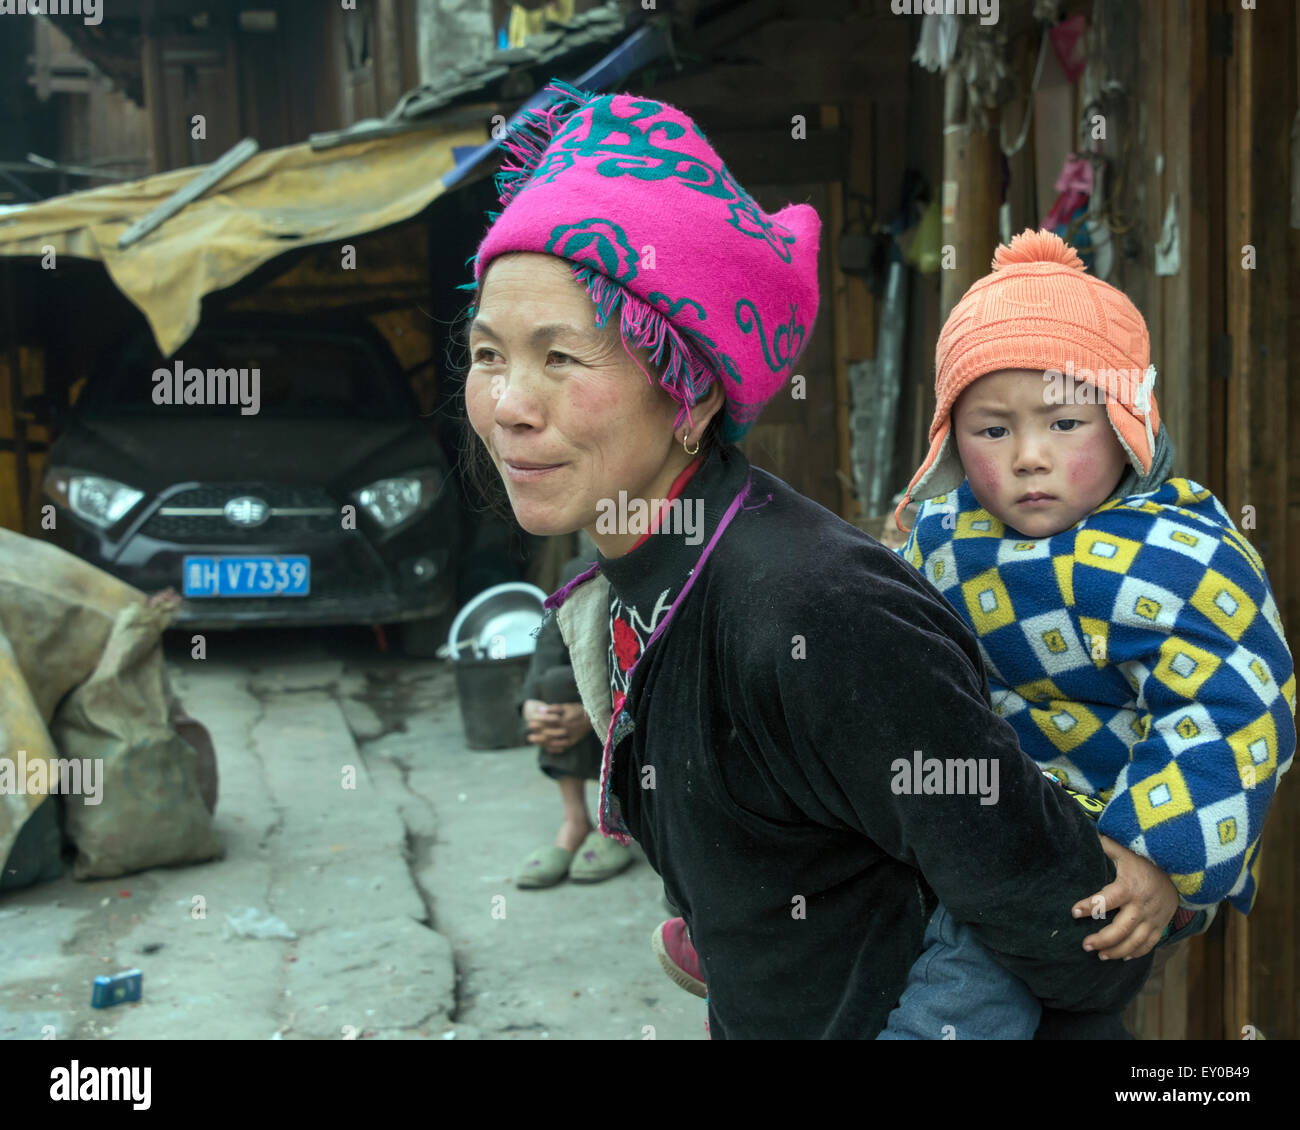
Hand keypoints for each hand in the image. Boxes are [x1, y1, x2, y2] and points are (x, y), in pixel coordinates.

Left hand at [522, 700, 591, 753]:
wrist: (593, 718)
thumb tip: (540, 710)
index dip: (536, 723)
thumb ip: (553, 708)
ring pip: (552, 742)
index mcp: (562, 721)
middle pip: (547, 734)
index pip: (545, 723)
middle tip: (528, 736)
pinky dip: (553, 748)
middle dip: (536, 735)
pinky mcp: (572, 742)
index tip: (529, 723)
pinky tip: (547, 747)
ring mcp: (569, 737)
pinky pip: (561, 747)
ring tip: (534, 740)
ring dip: (541, 742)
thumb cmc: (578, 710)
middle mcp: (565, 730)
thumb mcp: (566, 706)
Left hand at [1072, 835, 1178, 960]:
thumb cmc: (1144, 858)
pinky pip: (1150, 944)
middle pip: (1121, 929)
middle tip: (1085, 945)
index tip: (1074, 912)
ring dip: (1117, 951)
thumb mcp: (1123, 849)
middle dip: (1102, 940)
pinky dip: (1136, 953)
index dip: (1089, 907)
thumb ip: (1103, 845)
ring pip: (1135, 941)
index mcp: (1129, 886)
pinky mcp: (1161, 924)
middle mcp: (1142, 905)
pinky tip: (1122, 958)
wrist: (1180, 868)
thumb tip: (1083, 834)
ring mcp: (1153, 917)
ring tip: (1100, 956)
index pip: (1106, 900)